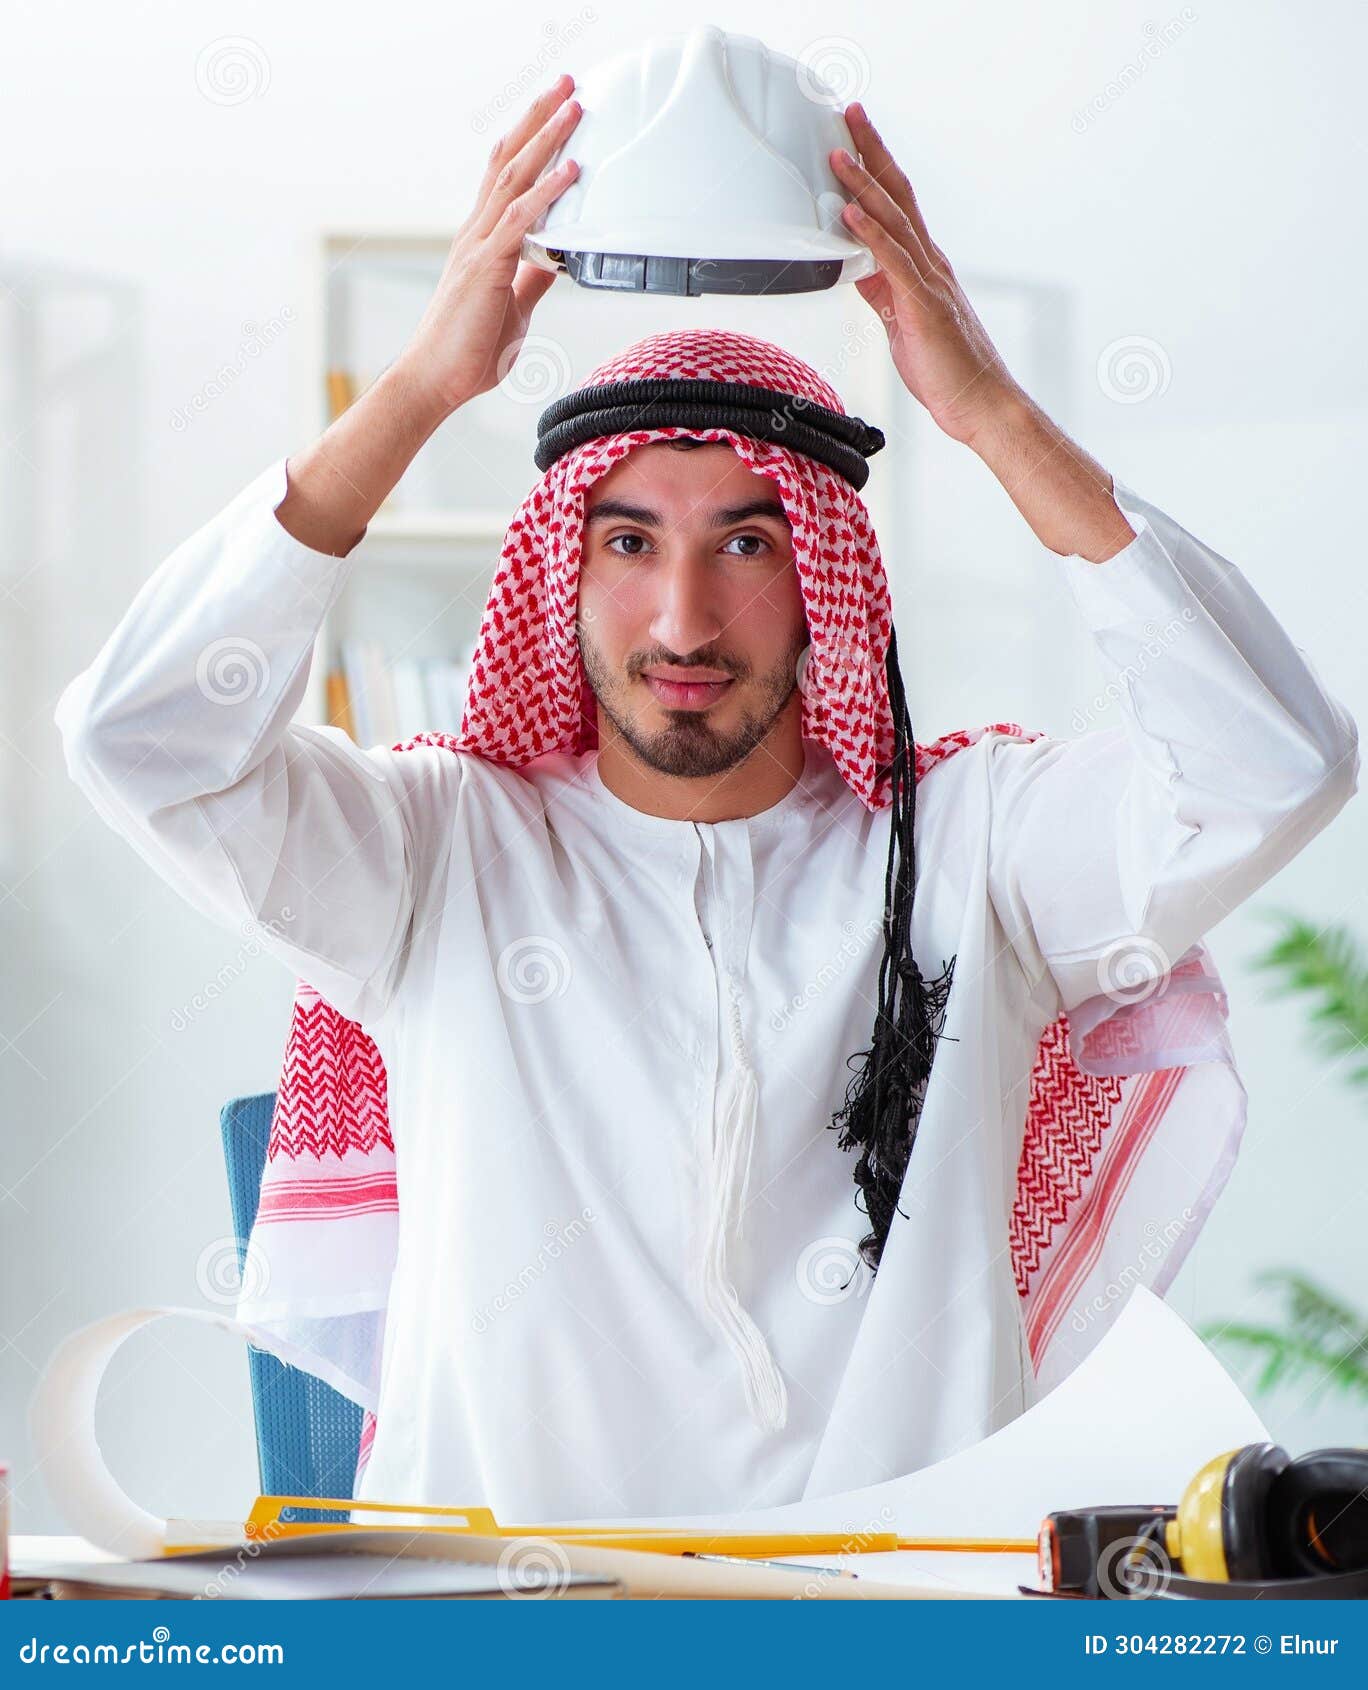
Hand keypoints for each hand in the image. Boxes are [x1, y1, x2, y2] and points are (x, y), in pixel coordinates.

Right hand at [397, 74, 582, 413]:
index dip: (528, 139)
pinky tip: (569, 169)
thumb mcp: (511, 308)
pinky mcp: (485, 268)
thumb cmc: (466, 351)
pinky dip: (546, 192)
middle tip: (567, 85)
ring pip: (514, 178)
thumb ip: (529, 279)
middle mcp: (475, 233)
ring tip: (573, 107)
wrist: (435, 381)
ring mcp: (477, 247)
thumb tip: (551, 258)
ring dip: (546, 139)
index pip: (503, 176)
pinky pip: (518, 220)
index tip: (551, 110)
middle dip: (539, 119)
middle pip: (508, 160)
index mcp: (480, 241)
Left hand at [832, 104, 1026, 448]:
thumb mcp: (901, 323)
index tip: (853, 135)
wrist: (980, 403)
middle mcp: (929, 263)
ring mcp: (928, 281)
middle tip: (847, 113)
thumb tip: (859, 269)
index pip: (896, 204)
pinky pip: (893, 262)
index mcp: (924, 266)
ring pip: (893, 221)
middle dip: (871, 152)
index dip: (874, 167)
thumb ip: (882, 292)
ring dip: (863, 185)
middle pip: (897, 194)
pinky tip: (850, 213)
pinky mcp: (923, 306)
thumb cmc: (947, 369)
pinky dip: (871, 234)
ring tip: (836, 154)